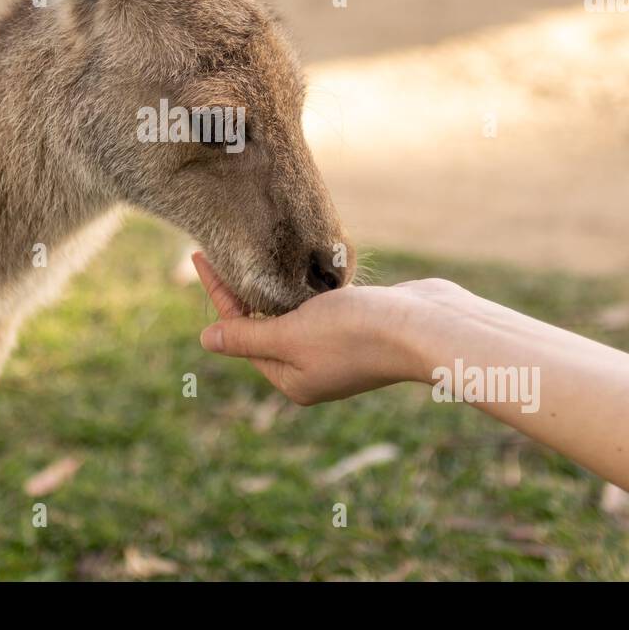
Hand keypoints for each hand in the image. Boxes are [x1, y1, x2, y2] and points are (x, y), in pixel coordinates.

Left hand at [192, 252, 465, 404]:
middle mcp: (311, 368)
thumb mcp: (291, 335)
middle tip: (222, 250)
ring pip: (292, 314)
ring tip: (253, 254)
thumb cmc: (355, 332)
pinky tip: (297, 266)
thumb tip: (206, 341)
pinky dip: (305, 287)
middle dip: (244, 290)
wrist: (427, 325)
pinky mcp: (359, 325)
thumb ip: (247, 337)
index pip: (240, 331)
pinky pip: (320, 306)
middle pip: (263, 324)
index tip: (200, 256)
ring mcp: (336, 348)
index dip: (220, 293)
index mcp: (290, 379)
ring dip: (274, 287)